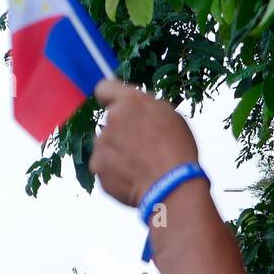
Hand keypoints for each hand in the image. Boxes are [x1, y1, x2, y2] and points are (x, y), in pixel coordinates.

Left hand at [91, 81, 199, 207]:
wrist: (171, 186)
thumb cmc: (177, 151)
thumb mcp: (170, 116)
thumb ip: (145, 107)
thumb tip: (134, 109)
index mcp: (131, 101)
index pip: (104, 88)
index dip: (110, 98)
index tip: (114, 106)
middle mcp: (112, 118)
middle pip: (109, 122)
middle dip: (121, 132)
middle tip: (142, 147)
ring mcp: (101, 143)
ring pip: (106, 145)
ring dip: (117, 153)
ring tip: (140, 166)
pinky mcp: (96, 166)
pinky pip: (104, 166)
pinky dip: (115, 172)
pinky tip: (133, 177)